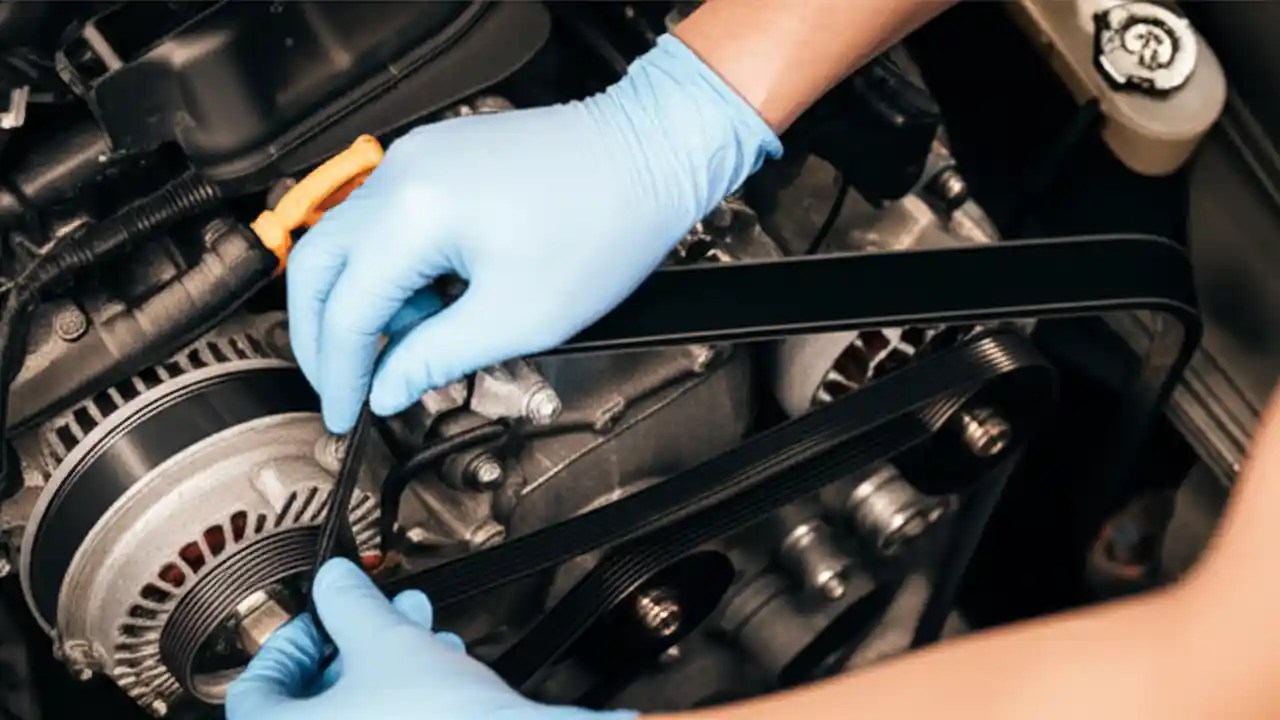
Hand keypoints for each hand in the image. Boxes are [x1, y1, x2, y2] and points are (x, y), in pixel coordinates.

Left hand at [226, 559, 632, 719]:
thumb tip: (336, 581)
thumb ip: (348, 604)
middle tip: (374, 617)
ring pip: (356, 715)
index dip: (290, 640)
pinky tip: (439, 668)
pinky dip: (403, 701)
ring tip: (418, 632)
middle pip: (310, 701)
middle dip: (351, 645)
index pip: (256, 689)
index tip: (323, 616)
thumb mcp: (385, 640)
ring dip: (384, 667)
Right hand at [288, 35, 780, 431]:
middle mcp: (402, 172)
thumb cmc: (607, 223)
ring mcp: (416, 158)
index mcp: (415, 211)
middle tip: (345, 384)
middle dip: (323, 336)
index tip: (346, 411)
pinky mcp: (436, 157)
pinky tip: (437, 299)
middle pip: (316, 266)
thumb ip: (435, 358)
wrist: (652, 155)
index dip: (339, 373)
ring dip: (367, 302)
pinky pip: (385, 219)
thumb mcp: (518, 317)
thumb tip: (388, 387)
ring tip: (424, 339)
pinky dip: (395, 269)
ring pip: (348, 242)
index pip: (345, 309)